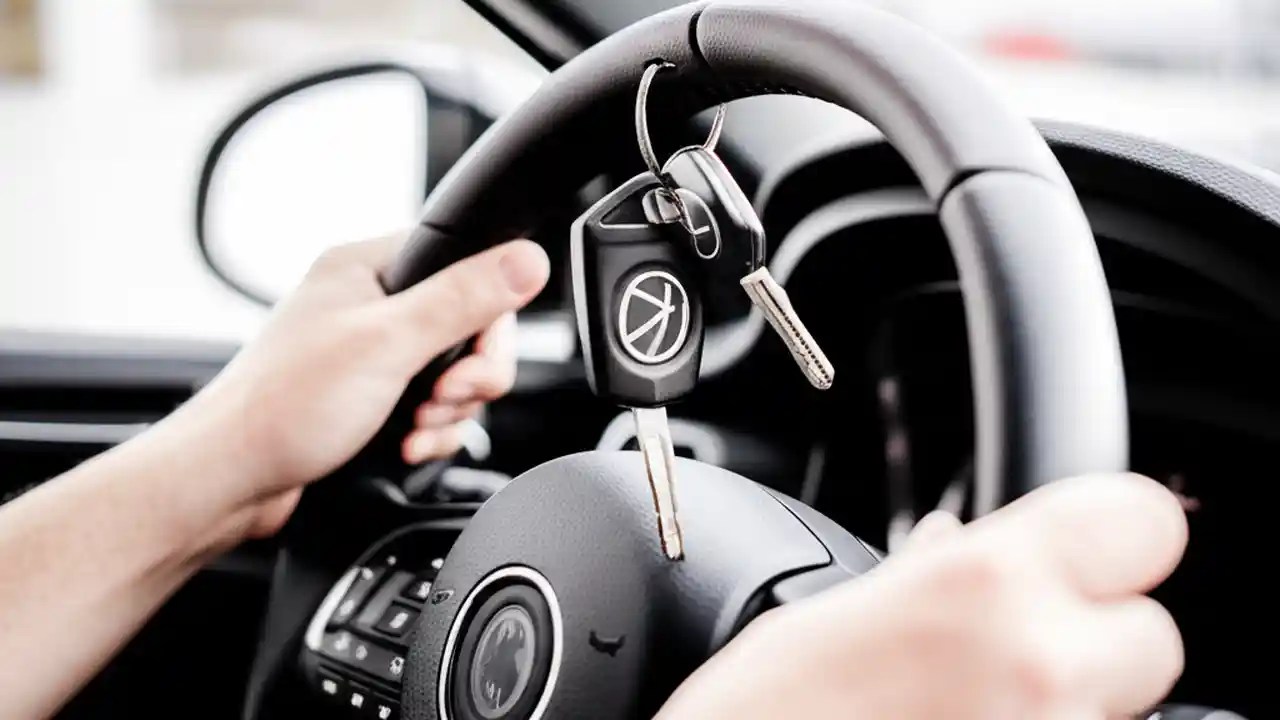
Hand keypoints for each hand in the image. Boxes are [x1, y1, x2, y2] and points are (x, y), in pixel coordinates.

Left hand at [180, 235, 549, 539]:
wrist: (229, 481)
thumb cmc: (282, 408)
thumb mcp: (388, 345)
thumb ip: (463, 300)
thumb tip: (527, 260)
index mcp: (369, 266)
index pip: (468, 268)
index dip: (486, 320)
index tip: (471, 360)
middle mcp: (371, 303)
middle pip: (470, 327)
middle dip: (468, 377)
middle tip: (442, 398)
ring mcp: (371, 352)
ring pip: (456, 373)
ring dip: (449, 412)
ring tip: (415, 427)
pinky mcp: (372, 396)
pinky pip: (433, 406)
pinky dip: (432, 430)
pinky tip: (407, 444)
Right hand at [659, 474, 1186, 719]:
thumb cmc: (756, 718)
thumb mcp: (826, 613)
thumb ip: (921, 574)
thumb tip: (960, 544)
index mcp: (982, 584)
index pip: (1145, 519)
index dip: (1116, 531)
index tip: (1089, 544)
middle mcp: (1041, 668)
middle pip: (1150, 634)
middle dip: (1094, 636)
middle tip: (1015, 644)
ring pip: (1119, 706)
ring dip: (1066, 697)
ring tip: (970, 703)